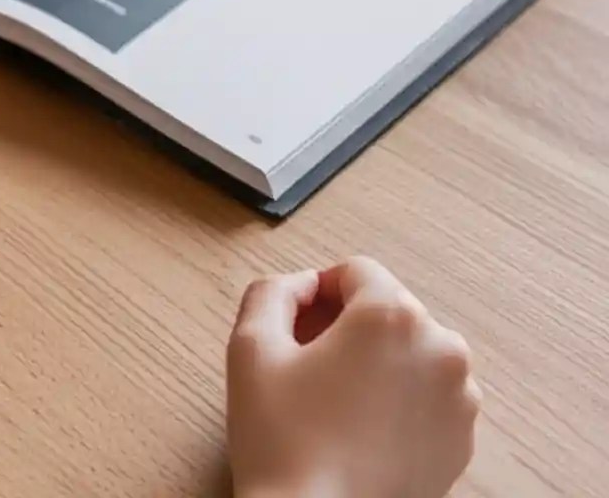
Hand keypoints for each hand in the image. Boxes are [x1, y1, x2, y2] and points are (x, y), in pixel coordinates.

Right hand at [227, 257, 480, 497]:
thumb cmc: (282, 440)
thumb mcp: (249, 347)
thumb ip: (272, 292)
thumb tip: (302, 285)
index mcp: (392, 316)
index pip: (356, 271)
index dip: (317, 291)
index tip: (296, 327)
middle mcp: (440, 347)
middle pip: (387, 309)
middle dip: (347, 327)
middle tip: (307, 367)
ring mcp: (460, 397)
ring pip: (410, 352)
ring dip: (376, 362)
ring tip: (334, 403)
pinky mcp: (462, 438)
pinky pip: (427, 396)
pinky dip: (397, 400)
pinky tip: (359, 429)